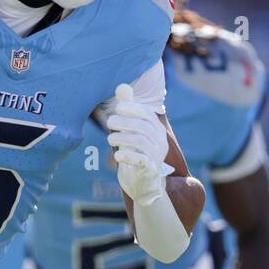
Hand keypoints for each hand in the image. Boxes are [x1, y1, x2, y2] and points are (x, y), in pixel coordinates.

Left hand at [107, 86, 172, 205]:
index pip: (147, 113)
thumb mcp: (129, 130)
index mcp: (156, 129)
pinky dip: (128, 155)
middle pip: (143, 126)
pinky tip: (117, 155)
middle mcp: (159, 141)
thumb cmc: (133, 152)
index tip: (118, 108)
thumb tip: (122, 85)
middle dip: (124, 122)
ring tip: (110, 139)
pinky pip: (141, 160)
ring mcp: (156, 156)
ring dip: (122, 138)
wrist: (141, 183)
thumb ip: (127, 109)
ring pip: (140, 141)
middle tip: (109, 123)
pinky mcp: (150, 170)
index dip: (132, 108)